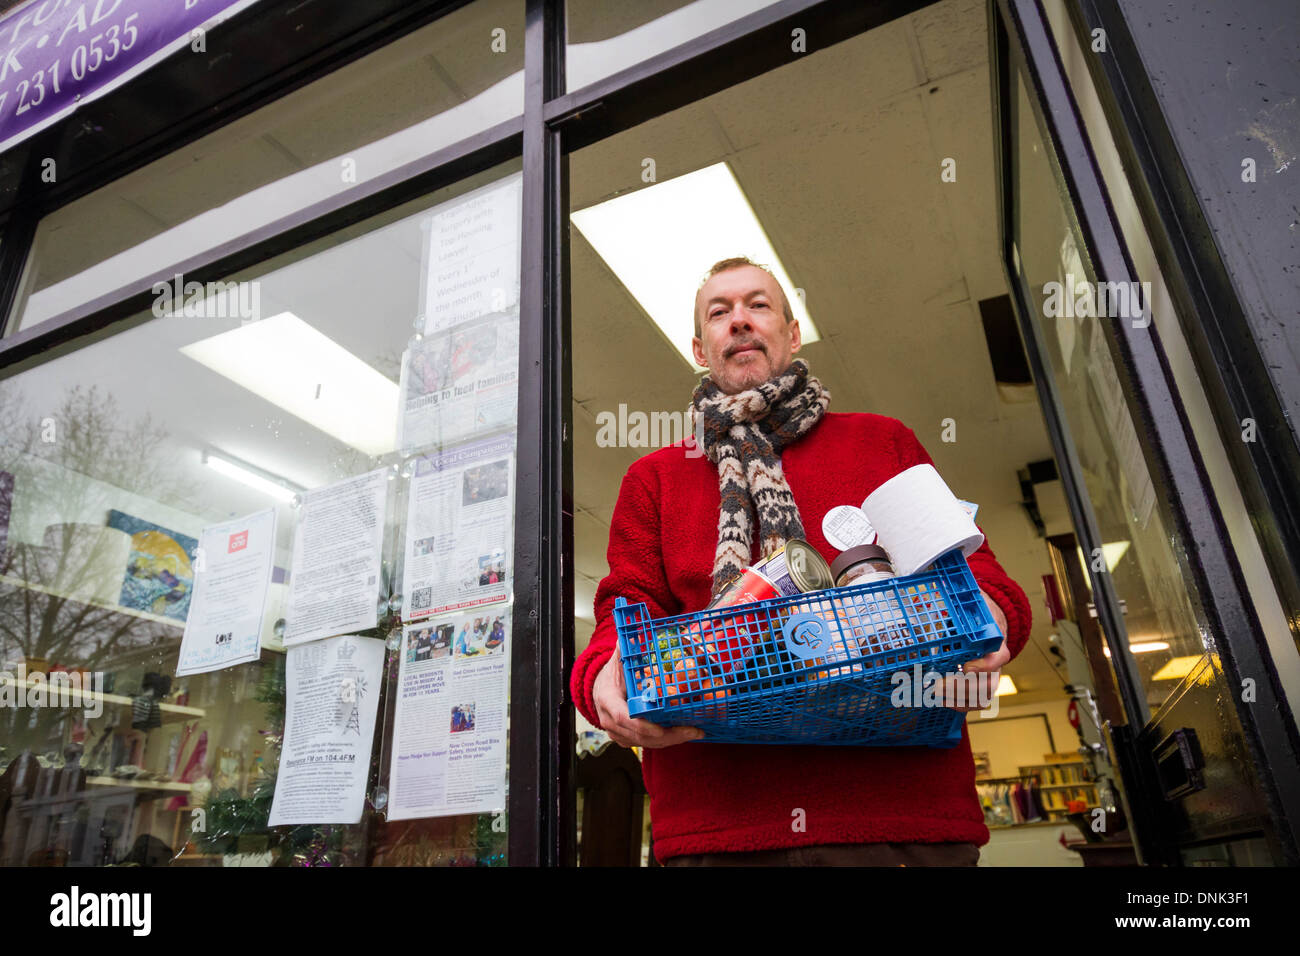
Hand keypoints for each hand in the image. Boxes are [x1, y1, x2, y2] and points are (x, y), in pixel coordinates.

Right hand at [592, 643, 704, 748]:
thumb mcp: (616, 661)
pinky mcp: (626, 740)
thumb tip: (630, 635)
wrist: (598, 691)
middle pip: (640, 736)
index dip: (644, 726)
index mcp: (608, 701)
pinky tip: (684, 734)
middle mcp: (610, 721)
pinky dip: (666, 741)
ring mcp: (618, 734)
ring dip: (671, 740)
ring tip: (695, 732)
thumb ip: (624, 649)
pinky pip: (647, 744)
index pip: (624, 718)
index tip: (664, 728)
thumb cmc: (610, 676)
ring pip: (646, 744)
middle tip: (693, 731)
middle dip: (668, 736)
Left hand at [940, 590, 1009, 711]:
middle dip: (962, 688)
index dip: (984, 666)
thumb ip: (961, 595)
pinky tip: (940, 700)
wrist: (992, 620)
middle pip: (988, 684)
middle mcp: (996, 664)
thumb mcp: (974, 600)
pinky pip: (975, 703)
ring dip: (958, 700)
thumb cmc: (980, 611)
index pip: (998, 658)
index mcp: (997, 642)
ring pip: (982, 698)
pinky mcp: (979, 685)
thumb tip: (935, 575)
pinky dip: (958, 705)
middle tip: (938, 684)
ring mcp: (989, 677)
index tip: (966, 666)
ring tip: (935, 694)